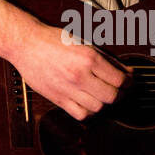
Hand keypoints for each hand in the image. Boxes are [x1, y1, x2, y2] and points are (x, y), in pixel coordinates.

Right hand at [8, 20, 129, 121]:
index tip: (128, 82)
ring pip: (98, 107)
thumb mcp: (84, 43)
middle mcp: (80, 75)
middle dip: (119, 94)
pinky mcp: (58, 99)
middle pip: (111, 96)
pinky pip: (80, 114)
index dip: (128, 82)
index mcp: (88, 58)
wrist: (26, 44)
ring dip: (104, 103)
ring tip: (102, 95)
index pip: (119, 79)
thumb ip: (106, 59)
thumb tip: (126, 71)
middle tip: (119, 90)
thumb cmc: (52, 40)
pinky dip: (88, 112)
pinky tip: (88, 103)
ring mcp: (68, 89)